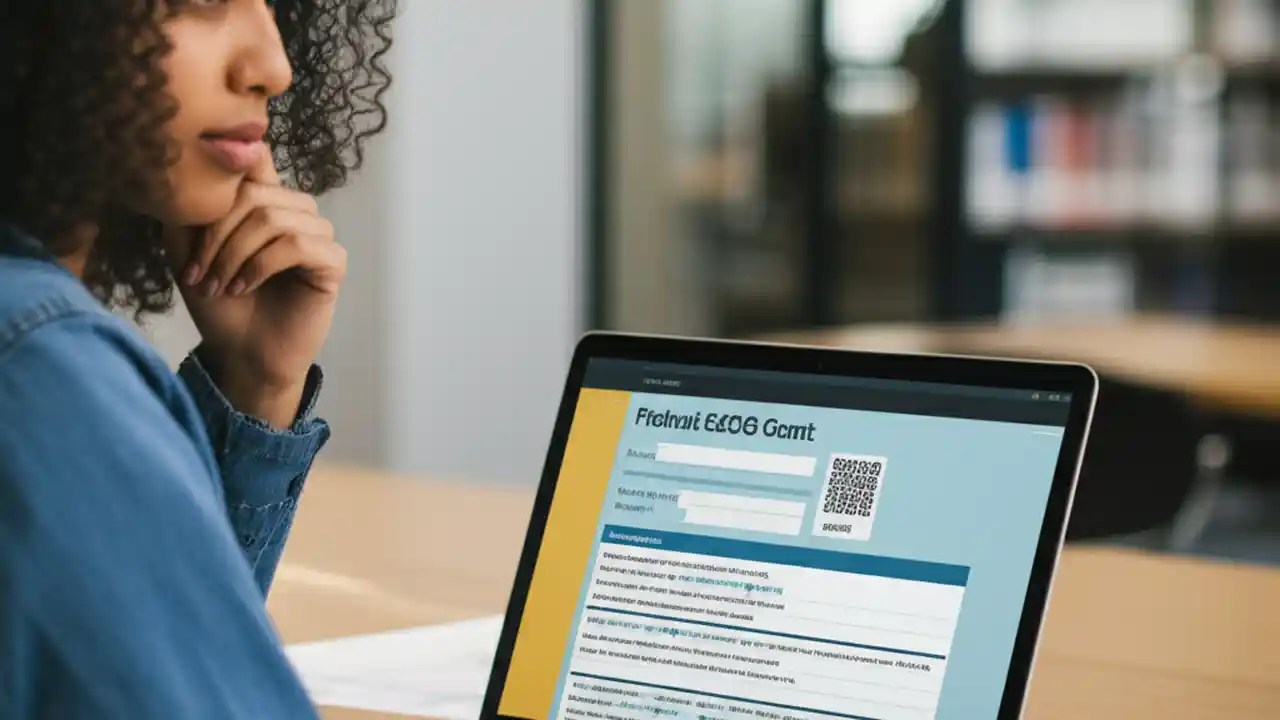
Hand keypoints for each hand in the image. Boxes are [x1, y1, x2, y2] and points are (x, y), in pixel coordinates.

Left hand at [169, 152, 345, 427]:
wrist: (240, 354)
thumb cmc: (217, 305)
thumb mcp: (186, 251)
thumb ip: (189, 210)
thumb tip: (193, 169)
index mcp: (265, 202)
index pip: (256, 159)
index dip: (230, 167)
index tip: (197, 195)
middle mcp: (295, 212)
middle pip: (255, 193)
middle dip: (217, 235)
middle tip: (197, 273)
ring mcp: (317, 235)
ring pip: (274, 218)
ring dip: (236, 253)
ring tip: (219, 284)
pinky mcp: (333, 263)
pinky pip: (298, 245)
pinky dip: (262, 265)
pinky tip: (244, 286)